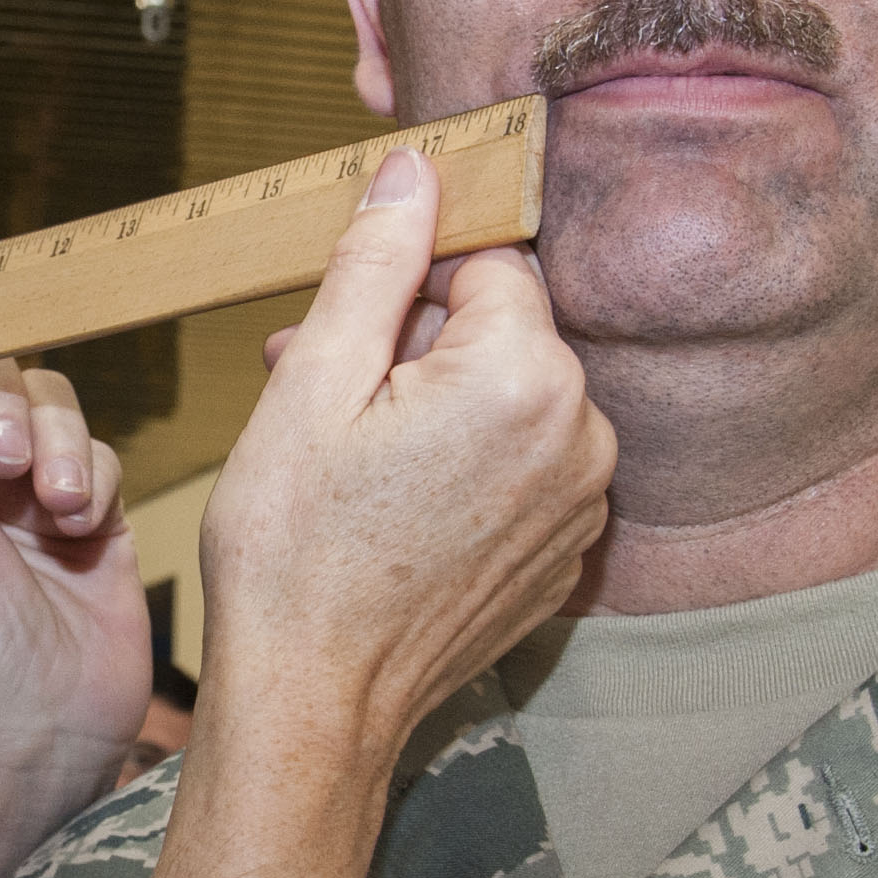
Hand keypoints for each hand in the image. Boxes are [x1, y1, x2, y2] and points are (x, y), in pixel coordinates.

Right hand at [201, 149, 611, 767]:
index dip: (408, 283)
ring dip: (435, 406)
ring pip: (510, 400)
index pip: (490, 260)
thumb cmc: (294, 555)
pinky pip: (521, 469)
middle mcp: (582, 434)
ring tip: (347, 455)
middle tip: (320, 390)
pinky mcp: (565, 553)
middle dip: (416, 343)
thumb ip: (375, 264)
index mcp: (524, 377)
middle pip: (504, 331)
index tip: (348, 328)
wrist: (313, 706)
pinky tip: (391, 507)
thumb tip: (415, 171)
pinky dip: (463, 469)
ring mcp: (582, 503)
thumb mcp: (311, 386)